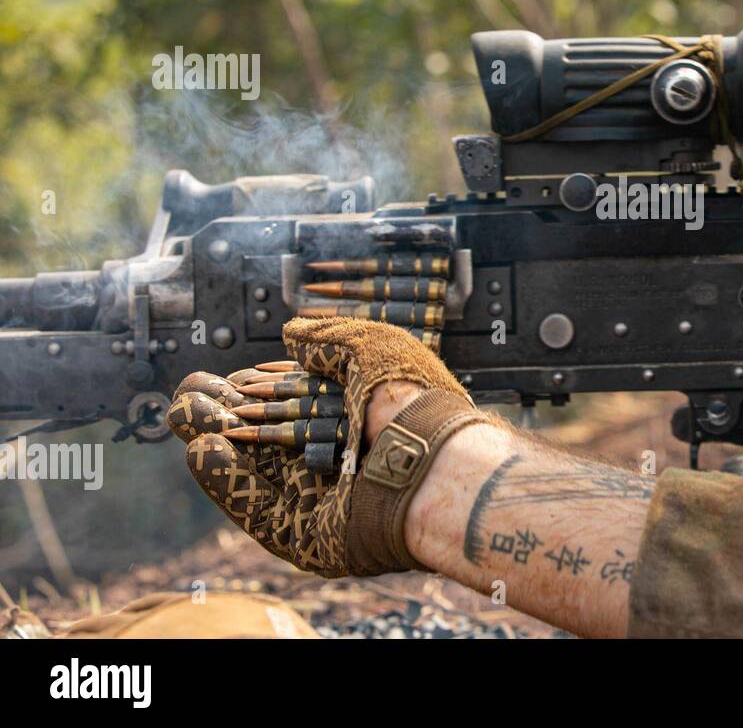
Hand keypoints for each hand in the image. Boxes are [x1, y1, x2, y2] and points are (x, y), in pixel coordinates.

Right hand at [167, 317, 497, 576]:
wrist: (428, 456)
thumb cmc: (409, 399)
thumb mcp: (369, 347)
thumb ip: (327, 340)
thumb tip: (292, 335)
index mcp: (358, 418)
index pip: (297, 403)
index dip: (262, 389)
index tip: (232, 378)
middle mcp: (339, 459)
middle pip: (268, 438)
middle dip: (226, 415)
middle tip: (192, 398)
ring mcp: (321, 500)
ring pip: (254, 471)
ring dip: (216, 441)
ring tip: (185, 415)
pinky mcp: (305, 538)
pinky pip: (255, 510)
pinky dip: (225, 481)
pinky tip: (200, 449)